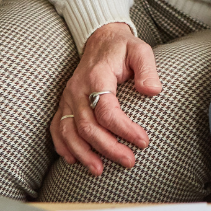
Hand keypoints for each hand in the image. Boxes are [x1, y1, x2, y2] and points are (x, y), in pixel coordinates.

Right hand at [50, 22, 160, 175]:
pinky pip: (57, 127)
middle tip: (129, 161)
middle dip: (108, 148)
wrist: (100, 40)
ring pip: (69, 131)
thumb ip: (147, 69)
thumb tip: (152, 91)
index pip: (107, 110)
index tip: (143, 141)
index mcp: (97, 76)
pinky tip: (74, 160)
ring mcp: (68, 97)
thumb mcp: (140, 50)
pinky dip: (63, 146)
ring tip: (99, 170)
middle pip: (88, 126)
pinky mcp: (64, 103)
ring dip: (83, 153)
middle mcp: (78, 89)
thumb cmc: (122, 48)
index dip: (124, 129)